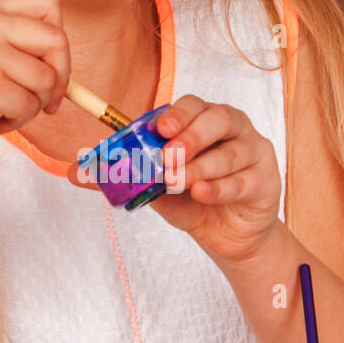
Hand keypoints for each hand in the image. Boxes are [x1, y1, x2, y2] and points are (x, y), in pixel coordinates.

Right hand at [0, 0, 70, 160]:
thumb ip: (8, 42)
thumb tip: (61, 63)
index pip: (49, 6)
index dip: (57, 42)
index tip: (47, 68)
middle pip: (57, 40)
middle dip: (60, 76)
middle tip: (45, 101)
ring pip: (47, 79)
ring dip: (34, 106)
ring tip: (4, 114)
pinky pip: (30, 106)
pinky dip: (17, 122)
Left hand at [69, 95, 282, 264]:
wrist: (228, 236)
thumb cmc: (193, 202)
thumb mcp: (154, 188)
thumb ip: (122, 177)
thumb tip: (77, 172)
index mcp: (205, 122)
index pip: (194, 106)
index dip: (178, 114)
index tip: (159, 127)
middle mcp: (234, 130)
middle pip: (220, 118)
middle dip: (192, 135)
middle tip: (169, 155)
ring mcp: (254, 153)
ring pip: (232, 151)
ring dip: (203, 166)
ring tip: (180, 180)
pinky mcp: (266, 180)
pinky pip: (244, 180)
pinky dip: (221, 187)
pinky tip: (202, 193)